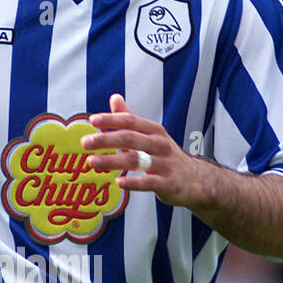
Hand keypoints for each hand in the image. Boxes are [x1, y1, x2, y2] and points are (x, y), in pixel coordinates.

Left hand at [82, 93, 211, 208]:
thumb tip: (114, 98)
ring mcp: (164, 164)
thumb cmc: (167, 156)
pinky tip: (118, 183)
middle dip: (106, 139)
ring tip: (92, 162)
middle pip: (130, 139)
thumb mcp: (152, 134)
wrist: (197, 180)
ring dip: (112, 160)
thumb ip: (131, 118)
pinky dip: (133, 183)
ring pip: (136, 160)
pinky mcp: (167, 183)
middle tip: (85, 143)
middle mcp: (159, 144)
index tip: (92, 120)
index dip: (112, 119)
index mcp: (154, 131)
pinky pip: (149, 183)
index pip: (131, 121)